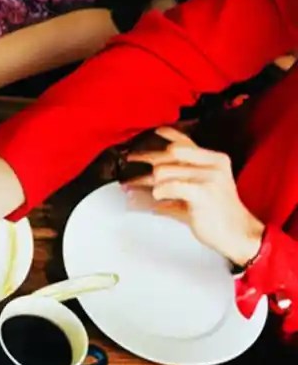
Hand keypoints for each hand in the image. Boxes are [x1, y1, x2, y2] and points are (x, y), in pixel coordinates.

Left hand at [125, 127, 264, 265]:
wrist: (236, 233)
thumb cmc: (215, 214)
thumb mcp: (196, 191)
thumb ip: (174, 183)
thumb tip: (142, 185)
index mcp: (214, 160)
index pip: (187, 141)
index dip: (169, 135)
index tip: (155, 131)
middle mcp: (213, 164)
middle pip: (169, 154)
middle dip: (145, 157)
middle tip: (129, 160)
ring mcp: (209, 176)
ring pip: (163, 171)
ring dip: (147, 181)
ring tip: (137, 189)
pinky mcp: (202, 192)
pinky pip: (168, 186)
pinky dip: (158, 193)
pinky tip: (156, 199)